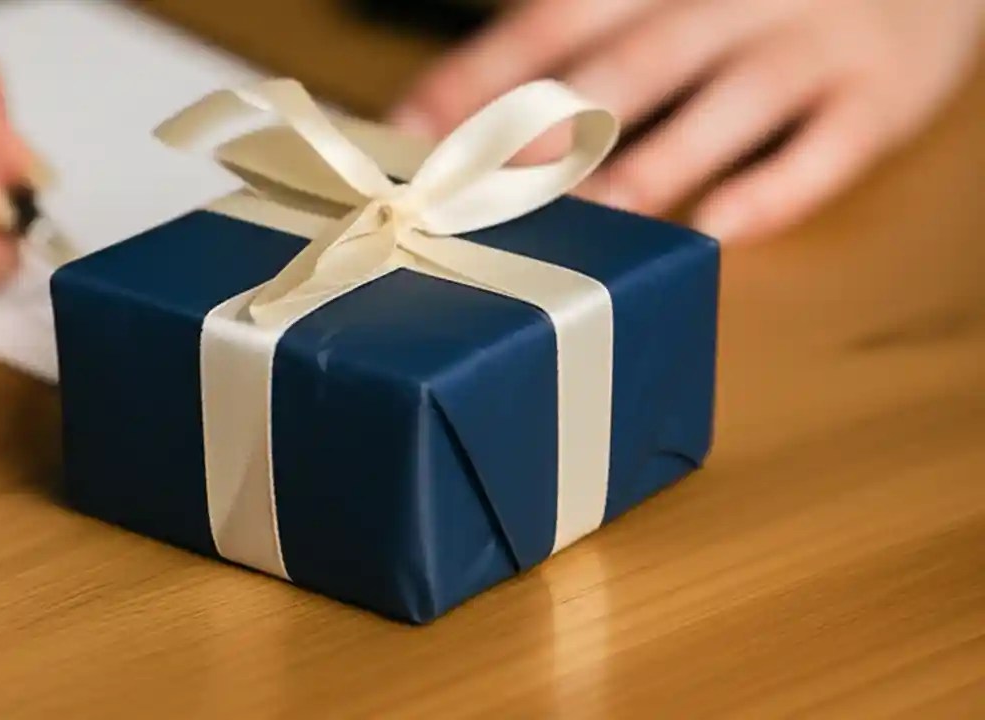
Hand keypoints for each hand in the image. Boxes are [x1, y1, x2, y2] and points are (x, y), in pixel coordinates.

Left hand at [391, 0, 984, 241]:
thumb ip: (587, 40)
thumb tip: (471, 110)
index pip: (552, 23)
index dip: (478, 76)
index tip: (408, 131)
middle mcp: (730, 3)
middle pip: (628, 65)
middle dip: (549, 126)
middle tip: (479, 186)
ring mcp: (807, 47)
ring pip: (721, 108)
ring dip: (651, 166)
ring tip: (586, 220)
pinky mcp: (876, 97)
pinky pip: (822, 152)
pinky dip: (770, 193)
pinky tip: (714, 232)